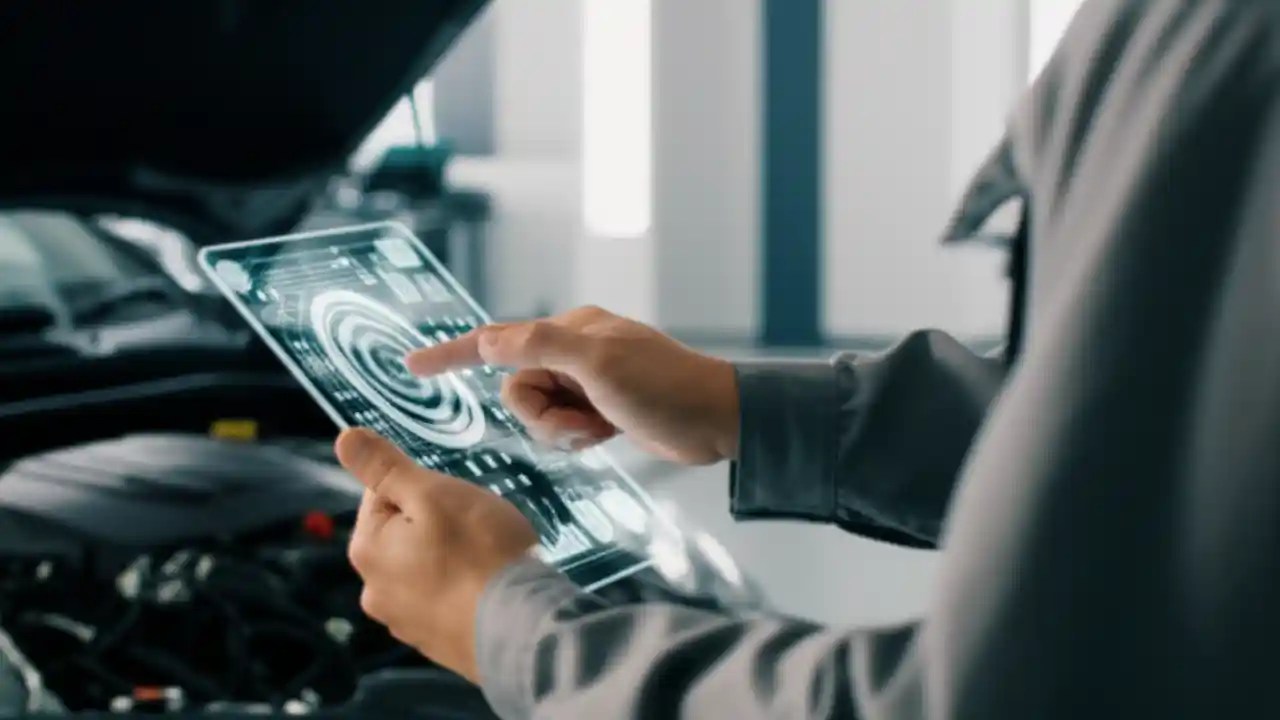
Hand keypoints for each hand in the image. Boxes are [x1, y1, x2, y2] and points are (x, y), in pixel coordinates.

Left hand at [336, 427, 537, 682]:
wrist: (521, 627)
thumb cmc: (480, 550)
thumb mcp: (434, 494)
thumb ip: (386, 467)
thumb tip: (344, 438)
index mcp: (367, 549)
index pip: (382, 494)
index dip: (422, 488)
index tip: (455, 501)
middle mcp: (374, 591)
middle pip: (402, 535)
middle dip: (435, 525)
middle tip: (476, 528)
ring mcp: (405, 624)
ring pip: (423, 570)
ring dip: (449, 560)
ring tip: (487, 560)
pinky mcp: (436, 645)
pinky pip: (444, 602)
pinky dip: (462, 592)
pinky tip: (488, 590)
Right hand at [405, 306, 739, 463]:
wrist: (717, 421)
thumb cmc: (665, 388)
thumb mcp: (600, 365)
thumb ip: (542, 348)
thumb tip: (489, 338)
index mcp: (570, 330)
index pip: (498, 339)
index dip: (452, 354)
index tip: (412, 367)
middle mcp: (574, 350)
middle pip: (519, 389)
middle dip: (543, 416)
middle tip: (585, 423)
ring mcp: (587, 381)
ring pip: (539, 414)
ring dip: (563, 431)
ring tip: (601, 430)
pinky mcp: (601, 408)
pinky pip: (563, 428)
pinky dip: (578, 438)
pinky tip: (608, 435)